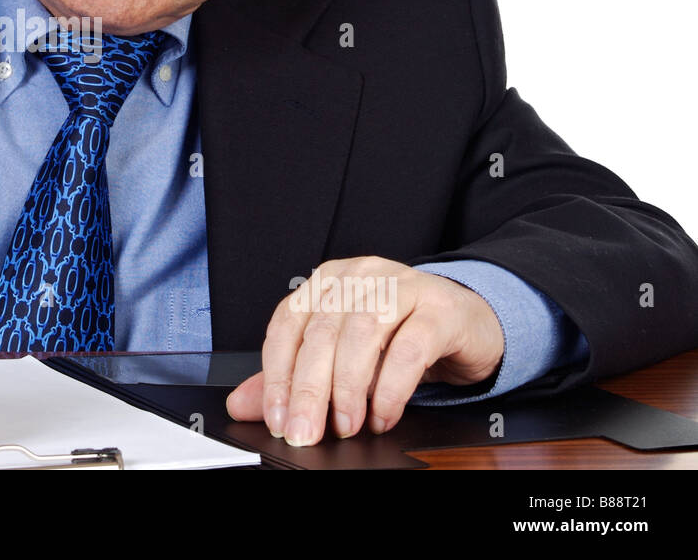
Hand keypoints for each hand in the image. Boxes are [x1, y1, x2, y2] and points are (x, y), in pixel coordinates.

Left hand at [225, 256, 503, 445]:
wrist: (466, 321)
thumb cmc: (399, 334)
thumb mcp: (342, 355)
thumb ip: (293, 376)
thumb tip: (242, 405)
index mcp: (326, 282)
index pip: (287, 325)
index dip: (277, 375)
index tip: (277, 417)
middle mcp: (359, 277)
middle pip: (321, 334)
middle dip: (308, 391)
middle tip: (304, 431)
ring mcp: (400, 286)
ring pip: (361, 336)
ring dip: (348, 390)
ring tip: (346, 426)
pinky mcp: (439, 308)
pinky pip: (409, 349)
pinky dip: (390, 389)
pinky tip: (382, 415)